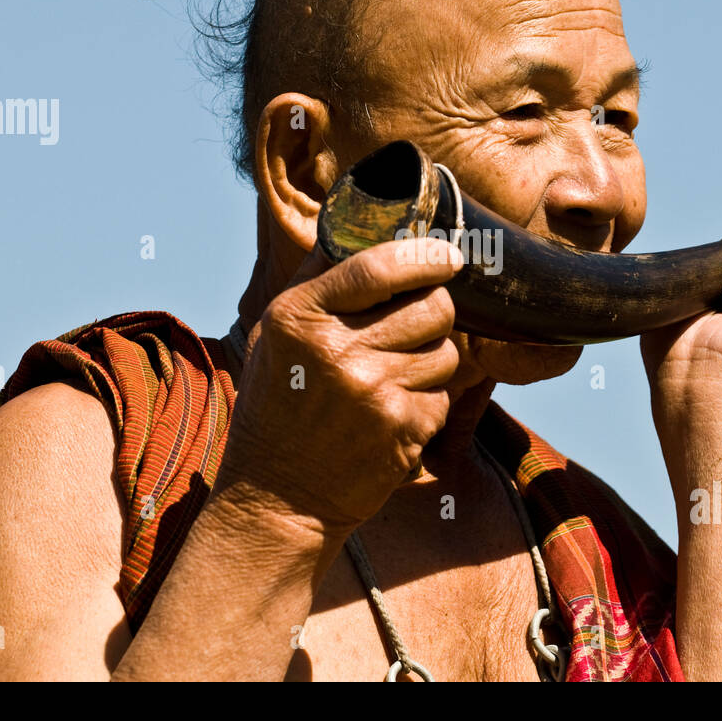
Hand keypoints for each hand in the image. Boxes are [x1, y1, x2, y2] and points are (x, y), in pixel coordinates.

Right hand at [217, 236, 463, 536]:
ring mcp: (373, 393)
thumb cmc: (278, 406)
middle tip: (416, 325)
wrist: (278, 497)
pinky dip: (426, 403)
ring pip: (446, 352)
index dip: (424, 257)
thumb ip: (316, 281)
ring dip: (431, 361)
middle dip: (435, 311)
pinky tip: (391, 414)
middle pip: (431, 306)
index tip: (447, 256)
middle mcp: (337, 352)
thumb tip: (357, 223)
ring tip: (392, 377)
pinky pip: (443, 396)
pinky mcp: (402, 430)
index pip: (377, 267)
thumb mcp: (274, 335)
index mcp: (301, 317)